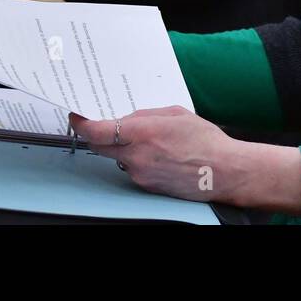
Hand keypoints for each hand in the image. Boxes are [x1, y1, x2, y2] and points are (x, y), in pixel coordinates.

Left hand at [68, 108, 300, 213]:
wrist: (224, 171)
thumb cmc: (206, 141)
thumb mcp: (176, 114)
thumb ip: (146, 114)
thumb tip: (127, 118)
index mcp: (142, 133)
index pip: (97, 131)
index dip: (81, 124)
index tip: (76, 117)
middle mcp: (136, 156)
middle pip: (100, 147)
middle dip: (100, 135)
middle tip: (105, 125)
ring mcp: (139, 174)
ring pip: (118, 158)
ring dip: (124, 148)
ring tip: (149, 140)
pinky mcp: (146, 186)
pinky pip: (132, 169)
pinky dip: (137, 160)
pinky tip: (158, 154)